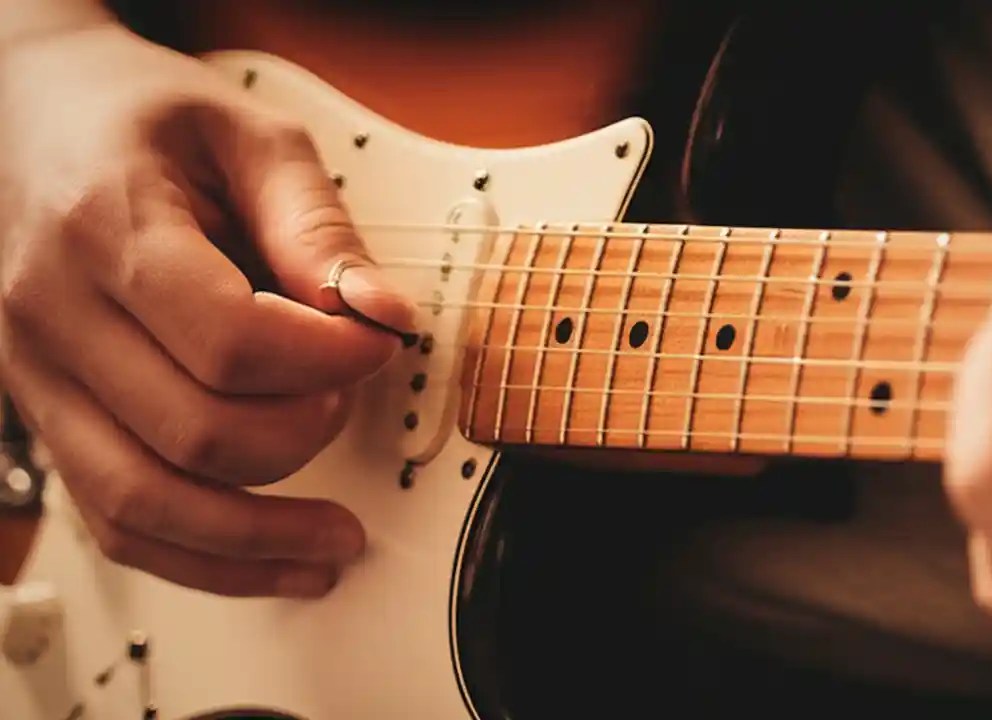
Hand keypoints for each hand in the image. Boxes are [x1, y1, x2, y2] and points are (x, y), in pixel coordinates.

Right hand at [0, 23, 415, 596]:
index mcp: (107, 229)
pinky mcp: (47, 414)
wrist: (36, 115)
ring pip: (143, 503)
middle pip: (195, 433)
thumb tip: (384, 313)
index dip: (328, 360)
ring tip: (336, 542)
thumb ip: (317, 226)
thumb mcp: (249, 134)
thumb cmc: (142, 119)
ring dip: (255, 540)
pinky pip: (114, 519)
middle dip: (303, 434)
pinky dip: (199, 557)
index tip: (378, 342)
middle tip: (349, 397)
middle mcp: (53, 313)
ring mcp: (38, 375)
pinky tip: (269, 563)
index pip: (231, 340)